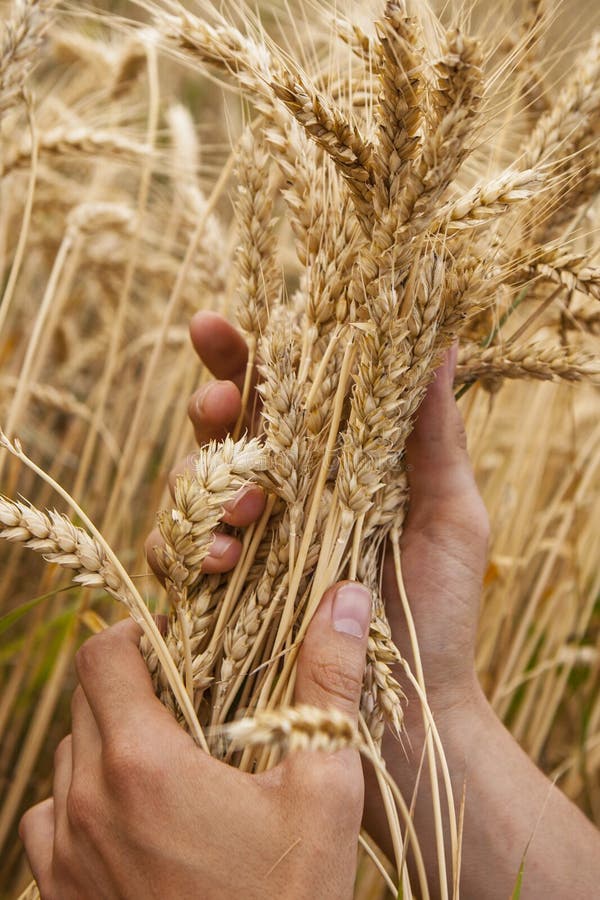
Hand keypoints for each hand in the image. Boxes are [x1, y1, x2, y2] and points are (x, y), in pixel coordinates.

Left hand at [20, 581, 372, 898]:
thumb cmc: (292, 898)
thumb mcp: (323, 785)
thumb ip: (328, 681)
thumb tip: (345, 597)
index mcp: (143, 764)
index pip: (102, 655)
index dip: (137, 633)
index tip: (176, 643)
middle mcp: (88, 803)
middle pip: (85, 700)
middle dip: (129, 682)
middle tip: (183, 695)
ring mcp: (65, 855)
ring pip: (66, 759)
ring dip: (106, 740)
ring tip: (165, 754)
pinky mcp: (61, 895)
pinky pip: (48, 821)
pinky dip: (80, 801)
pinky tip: (131, 816)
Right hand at [172, 313, 489, 864]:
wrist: (414, 713)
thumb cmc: (441, 612)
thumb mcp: (450, 515)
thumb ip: (436, 435)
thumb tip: (440, 344)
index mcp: (329, 466)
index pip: (275, 396)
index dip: (239, 356)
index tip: (211, 327)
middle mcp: (280, 498)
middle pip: (218, 432)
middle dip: (209, 410)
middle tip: (221, 413)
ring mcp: (245, 546)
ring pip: (189, 488)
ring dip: (204, 486)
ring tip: (247, 513)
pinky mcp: (218, 597)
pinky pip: (174, 556)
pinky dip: (188, 549)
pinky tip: (224, 563)